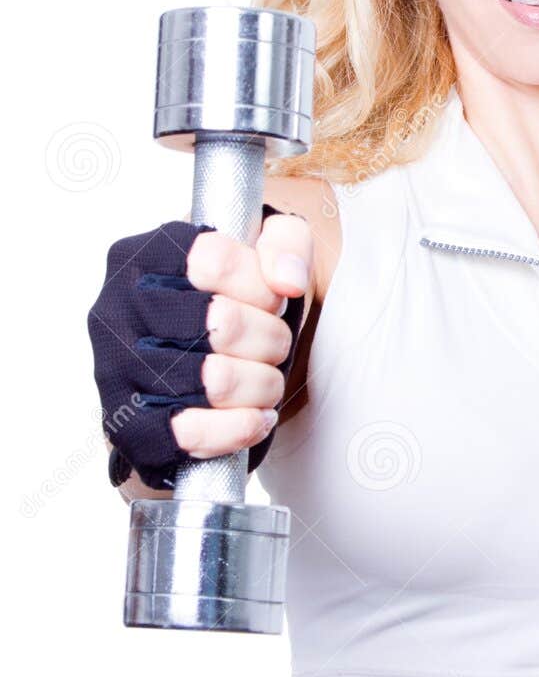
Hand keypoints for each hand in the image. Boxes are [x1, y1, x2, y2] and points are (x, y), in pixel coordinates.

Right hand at [89, 204, 312, 489]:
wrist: (193, 372)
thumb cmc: (231, 305)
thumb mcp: (263, 252)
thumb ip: (286, 243)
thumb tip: (287, 281)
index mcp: (142, 257)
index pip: (215, 260)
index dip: (262, 286)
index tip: (272, 300)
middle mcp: (116, 310)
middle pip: (222, 322)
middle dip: (271, 338)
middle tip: (273, 345)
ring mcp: (114, 371)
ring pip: (217, 380)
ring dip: (264, 384)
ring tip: (265, 381)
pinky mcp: (126, 427)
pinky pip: (192, 433)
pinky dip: (240, 427)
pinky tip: (255, 417)